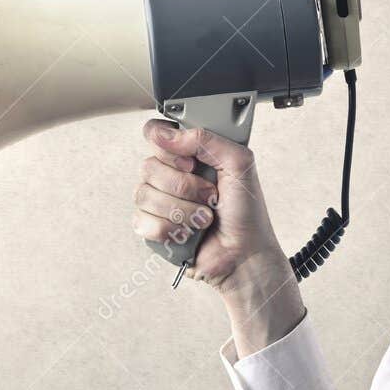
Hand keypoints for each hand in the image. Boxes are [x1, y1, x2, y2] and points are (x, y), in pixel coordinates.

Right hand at [133, 119, 308, 354]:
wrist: (245, 255)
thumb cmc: (247, 213)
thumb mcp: (240, 164)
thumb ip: (207, 139)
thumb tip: (167, 135)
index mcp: (188, 156)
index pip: (155, 134)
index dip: (166, 145)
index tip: (190, 162)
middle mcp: (170, 177)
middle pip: (147, 166)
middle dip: (183, 185)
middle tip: (208, 195)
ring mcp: (159, 203)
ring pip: (143, 195)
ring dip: (181, 210)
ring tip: (204, 217)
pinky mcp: (152, 229)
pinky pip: (142, 221)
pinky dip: (170, 229)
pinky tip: (187, 233)